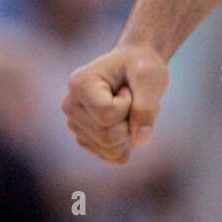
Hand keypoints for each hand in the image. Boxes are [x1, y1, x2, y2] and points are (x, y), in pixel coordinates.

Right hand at [61, 44, 168, 164]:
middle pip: (107, 136)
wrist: (133, 65)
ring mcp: (75, 125)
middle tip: (131, 98)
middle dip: (131, 121)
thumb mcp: (150, 77)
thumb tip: (141, 140)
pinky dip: (127, 142)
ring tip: (127, 108)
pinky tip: (124, 120)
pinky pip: (113, 156)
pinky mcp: (86, 140)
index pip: (107, 114)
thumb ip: (147, 106)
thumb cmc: (139, 66)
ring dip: (130, 131)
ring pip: (110, 149)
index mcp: (79, 84)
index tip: (127, 87)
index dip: (129, 104)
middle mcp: (70, 106)